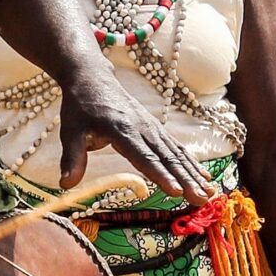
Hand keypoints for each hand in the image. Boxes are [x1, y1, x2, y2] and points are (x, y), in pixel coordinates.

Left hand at [56, 73, 215, 202]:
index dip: (160, 175)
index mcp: (122, 129)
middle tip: (201, 199)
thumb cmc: (80, 106)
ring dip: (193, 174)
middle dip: (186, 179)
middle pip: (167, 157)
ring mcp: (152, 127)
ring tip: (209, 192)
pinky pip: (176, 148)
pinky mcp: (155, 129)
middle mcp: (142, 127)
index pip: (143, 156)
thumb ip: (72, 158)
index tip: (175, 191)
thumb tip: (65, 185)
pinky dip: (191, 163)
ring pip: (176, 153)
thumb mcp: (70, 131)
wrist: (92, 77)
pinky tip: (204, 177)